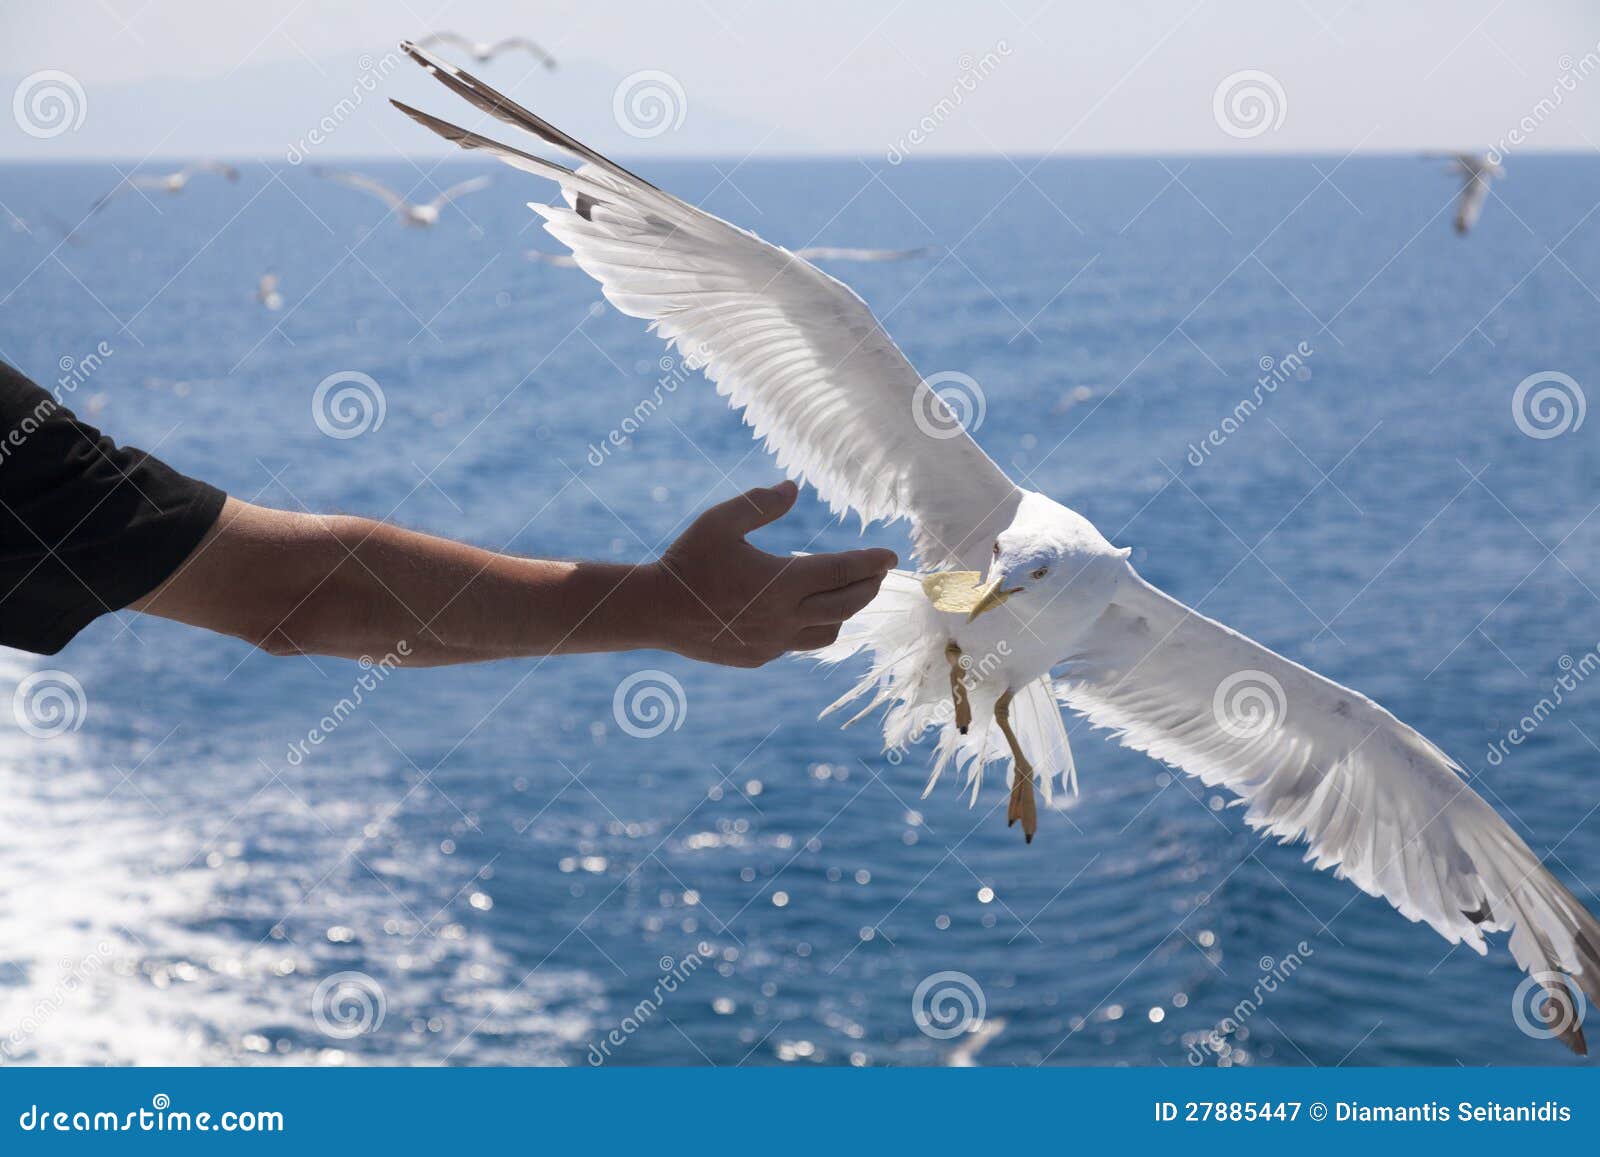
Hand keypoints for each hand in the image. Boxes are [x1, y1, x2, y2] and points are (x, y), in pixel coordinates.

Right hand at [648, 480, 896, 667]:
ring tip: (848, 595)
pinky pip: (799, 645)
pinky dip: (812, 628)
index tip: (891, 555)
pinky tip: (806, 615)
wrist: (655, 612)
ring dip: (844, 612)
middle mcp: (785, 617)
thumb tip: (794, 487)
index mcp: (782, 581)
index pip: (842, 571)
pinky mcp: (760, 657)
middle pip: (846, 605)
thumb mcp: (721, 520)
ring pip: (828, 632)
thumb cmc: (687, 560)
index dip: (871, 562)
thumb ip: (761, 504)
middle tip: (878, 573)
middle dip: (868, 587)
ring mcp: (774, 643)